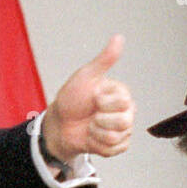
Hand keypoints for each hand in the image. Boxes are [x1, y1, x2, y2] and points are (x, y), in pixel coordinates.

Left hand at [40, 35, 133, 164]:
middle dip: (99, 120)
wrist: (60, 123)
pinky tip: (91, 137)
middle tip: (91, 114)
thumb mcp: (86, 76)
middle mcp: (127, 113)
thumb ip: (104, 60)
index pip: (123, 103)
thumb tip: (119, 37)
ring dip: (95, 133)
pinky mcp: (117, 146)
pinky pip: (112, 150)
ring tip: (89, 126)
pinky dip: (96, 145)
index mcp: (122, 95)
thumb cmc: (72, 98)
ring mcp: (123, 131)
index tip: (93, 98)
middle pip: (123, 122)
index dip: (103, 102)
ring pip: (115, 137)